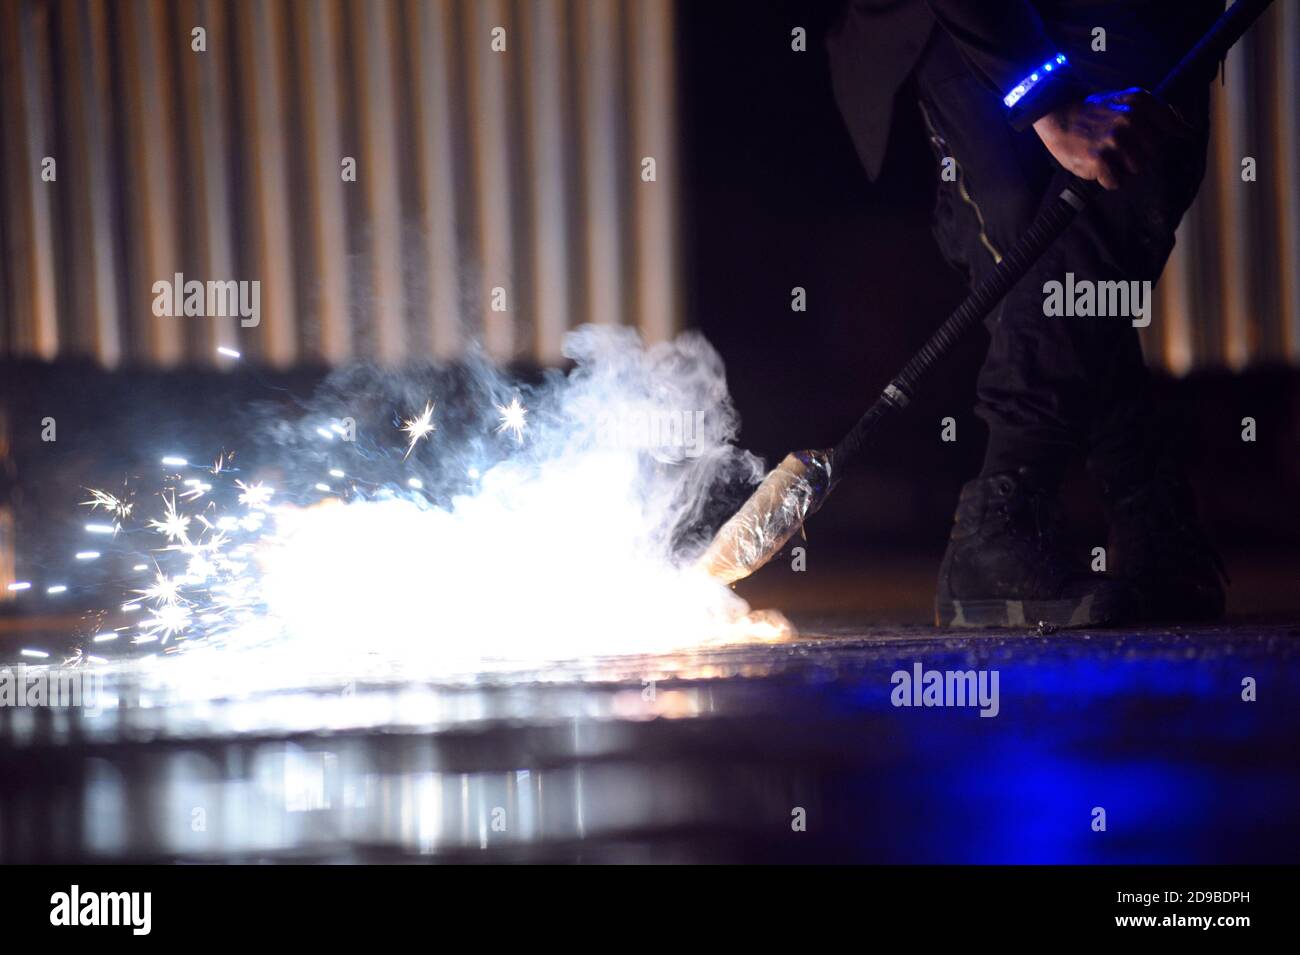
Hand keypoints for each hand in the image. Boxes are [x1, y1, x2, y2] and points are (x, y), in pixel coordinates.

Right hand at [1032, 87, 1183, 190]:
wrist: (1058, 115)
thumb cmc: (1094, 111)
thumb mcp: (1127, 99)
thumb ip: (1157, 110)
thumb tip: (1187, 127)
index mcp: (1139, 103)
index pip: (1171, 126)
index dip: (1168, 136)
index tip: (1158, 141)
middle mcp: (1129, 120)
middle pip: (1152, 154)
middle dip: (1137, 156)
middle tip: (1117, 149)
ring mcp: (1114, 140)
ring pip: (1136, 169)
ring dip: (1122, 169)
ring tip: (1107, 157)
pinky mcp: (1098, 159)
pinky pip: (1116, 182)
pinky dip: (1107, 180)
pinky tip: (1097, 168)